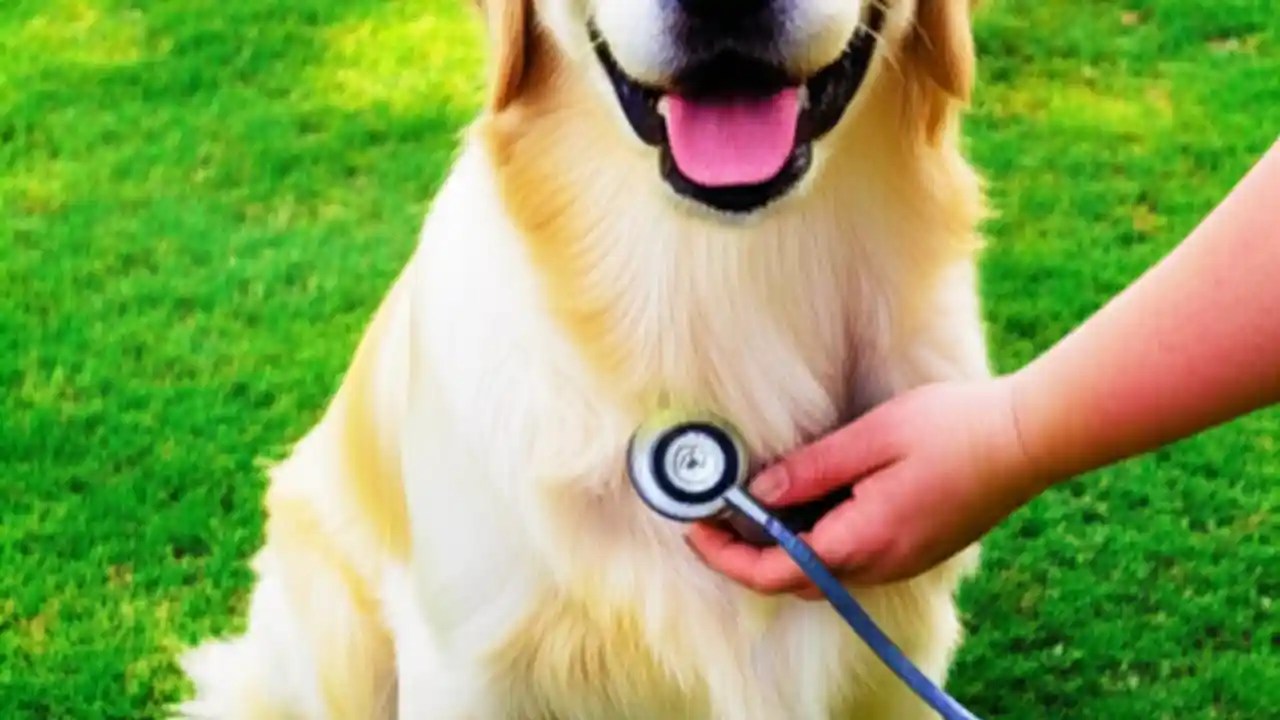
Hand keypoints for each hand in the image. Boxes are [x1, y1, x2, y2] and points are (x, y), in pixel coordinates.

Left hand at [685, 376, 1048, 593]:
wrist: (1028, 439)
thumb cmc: (952, 430)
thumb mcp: (868, 439)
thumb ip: (808, 471)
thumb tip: (755, 495)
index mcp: (861, 542)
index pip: (774, 572)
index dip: (726, 555)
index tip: (695, 528)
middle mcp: (880, 566)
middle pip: (794, 580)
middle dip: (746, 555)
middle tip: (714, 518)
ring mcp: (902, 562)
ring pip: (823, 571)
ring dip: (782, 548)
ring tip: (752, 507)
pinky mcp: (916, 549)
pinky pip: (852, 558)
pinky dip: (817, 540)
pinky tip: (809, 503)